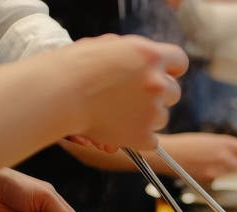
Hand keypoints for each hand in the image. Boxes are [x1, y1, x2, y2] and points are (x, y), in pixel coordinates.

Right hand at [61, 34, 188, 150]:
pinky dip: (138, 138)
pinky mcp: (144, 135)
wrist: (57, 93)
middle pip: (173, 92)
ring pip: (162, 117)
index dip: (169, 69)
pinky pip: (152, 140)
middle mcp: (157, 82)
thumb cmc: (74, 67)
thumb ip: (133, 55)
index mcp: (150, 55)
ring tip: (117, 113)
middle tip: (132, 97)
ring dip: (146, 117)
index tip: (162, 75)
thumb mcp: (108, 46)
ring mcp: (152, 110)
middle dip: (157, 95)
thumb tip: (144, 62)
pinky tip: (119, 130)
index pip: (179, 62)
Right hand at [158, 133, 236, 182]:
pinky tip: (196, 169)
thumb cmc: (186, 145)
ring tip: (201, 162)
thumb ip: (226, 150)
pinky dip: (210, 176)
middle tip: (212, 159)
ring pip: (228, 173)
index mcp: (226, 142)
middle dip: (232, 165)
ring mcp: (217, 168)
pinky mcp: (209, 179)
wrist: (165, 153)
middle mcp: (225, 155)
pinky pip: (216, 179)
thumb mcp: (209, 141)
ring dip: (220, 170)